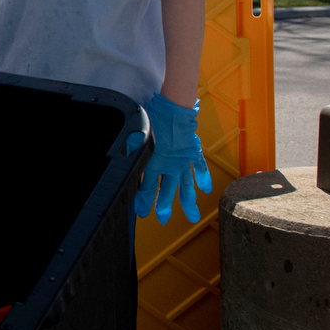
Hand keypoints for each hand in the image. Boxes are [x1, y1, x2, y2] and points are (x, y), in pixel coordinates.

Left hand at [133, 93, 212, 223]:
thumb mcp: (135, 137)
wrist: (172, 109)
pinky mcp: (193, 151)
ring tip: (191, 217)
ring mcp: (183, 160)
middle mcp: (170, 165)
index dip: (144, 201)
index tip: (141, 213)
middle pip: (167, 190)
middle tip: (162, 220)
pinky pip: (200, 167)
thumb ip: (132, 153)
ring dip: (187, 201)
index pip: (147, 187)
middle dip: (164, 206)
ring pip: (186, 185)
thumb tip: (124, 165)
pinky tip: (205, 189)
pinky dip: (203, 178)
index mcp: (153, 162)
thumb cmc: (151, 119)